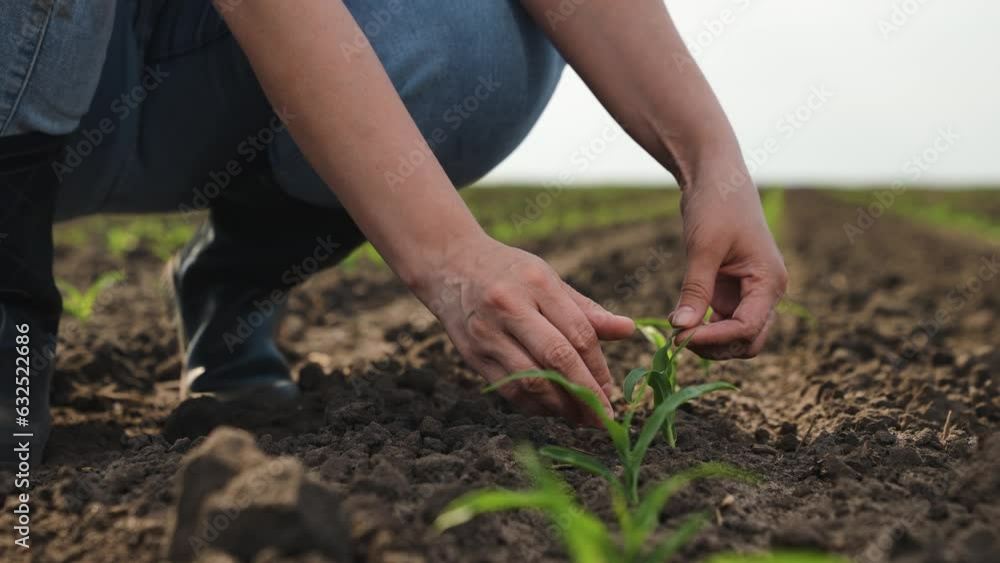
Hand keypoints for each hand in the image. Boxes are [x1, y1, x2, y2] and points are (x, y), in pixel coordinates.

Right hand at [409, 234, 634, 424]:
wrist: (450, 266)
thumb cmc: (509, 271)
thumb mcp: (549, 278)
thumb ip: (587, 309)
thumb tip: (629, 330)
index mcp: (536, 284)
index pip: (578, 333)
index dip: (599, 368)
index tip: (613, 391)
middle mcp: (509, 308)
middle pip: (556, 359)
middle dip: (586, 393)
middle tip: (604, 417)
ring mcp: (487, 333)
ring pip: (531, 380)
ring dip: (560, 405)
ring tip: (581, 417)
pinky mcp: (471, 354)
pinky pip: (508, 389)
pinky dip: (534, 405)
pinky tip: (552, 409)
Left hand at [670, 170, 788, 358]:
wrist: (716, 176)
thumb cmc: (716, 204)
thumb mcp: (703, 247)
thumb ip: (696, 290)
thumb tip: (682, 329)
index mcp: (769, 281)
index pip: (748, 327)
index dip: (716, 338)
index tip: (682, 337)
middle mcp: (765, 292)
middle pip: (748, 341)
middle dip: (716, 347)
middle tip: (678, 340)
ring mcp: (748, 293)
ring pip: (735, 336)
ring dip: (709, 341)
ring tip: (676, 333)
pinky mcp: (731, 289)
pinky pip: (722, 321)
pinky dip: (703, 327)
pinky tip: (680, 321)